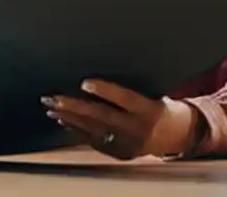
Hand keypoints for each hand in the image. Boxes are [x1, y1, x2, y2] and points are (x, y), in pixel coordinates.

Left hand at [42, 80, 200, 160]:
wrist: (176, 135)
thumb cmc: (159, 106)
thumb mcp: (153, 94)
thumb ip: (129, 88)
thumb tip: (98, 72)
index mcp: (149, 110)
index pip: (125, 99)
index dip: (105, 90)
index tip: (84, 82)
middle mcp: (138, 129)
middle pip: (102, 117)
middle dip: (74, 107)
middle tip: (52, 97)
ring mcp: (128, 144)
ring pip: (93, 131)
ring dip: (69, 117)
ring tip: (50, 106)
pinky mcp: (120, 153)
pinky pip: (93, 141)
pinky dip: (76, 130)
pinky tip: (63, 120)